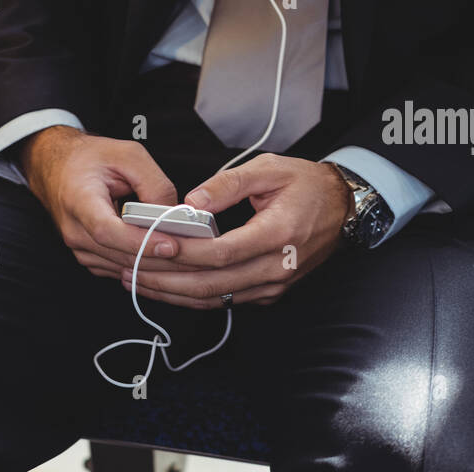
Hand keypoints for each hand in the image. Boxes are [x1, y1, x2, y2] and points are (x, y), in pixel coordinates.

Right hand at [20, 126, 186, 278]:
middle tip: (198, 256)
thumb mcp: (126, 153)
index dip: (141, 241)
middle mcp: (75, 232)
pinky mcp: (91, 259)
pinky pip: (121, 270)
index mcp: (78, 200)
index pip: (108, 230)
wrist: (57, 169)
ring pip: (125, 268)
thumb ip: (153, 182)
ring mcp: (81, 250)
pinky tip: (170, 263)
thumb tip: (174, 215)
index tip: (171, 245)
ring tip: (192, 260)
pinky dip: (146, 268)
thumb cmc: (89, 159)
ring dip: (158, 268)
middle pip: (122, 256)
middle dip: (162, 259)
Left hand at [119, 155, 352, 308]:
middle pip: (211, 284)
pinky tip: (165, 287)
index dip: (184, 252)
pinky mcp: (266, 294)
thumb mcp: (270, 168)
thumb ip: (228, 184)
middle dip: (166, 279)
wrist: (343, 210)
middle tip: (130, 268)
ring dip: (172, 293)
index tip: (153, 244)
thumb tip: (191, 201)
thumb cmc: (307, 186)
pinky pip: (223, 301)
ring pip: (213, 299)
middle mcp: (275, 269)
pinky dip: (191, 296)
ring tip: (136, 280)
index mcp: (277, 235)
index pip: (220, 252)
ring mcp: (271, 286)